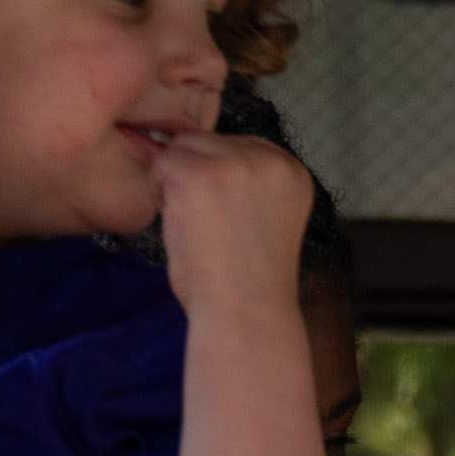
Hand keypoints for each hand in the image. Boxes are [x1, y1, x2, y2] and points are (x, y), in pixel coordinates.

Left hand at [148, 127, 316, 324]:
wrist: (246, 315)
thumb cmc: (249, 280)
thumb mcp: (269, 216)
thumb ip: (252, 181)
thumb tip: (201, 147)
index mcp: (294, 171)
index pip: (241, 145)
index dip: (222, 179)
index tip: (230, 218)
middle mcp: (270, 160)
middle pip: (208, 141)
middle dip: (198, 176)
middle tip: (211, 225)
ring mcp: (233, 164)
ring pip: (181, 149)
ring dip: (177, 183)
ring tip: (198, 226)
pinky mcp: (195, 176)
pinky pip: (160, 167)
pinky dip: (161, 197)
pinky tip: (183, 226)